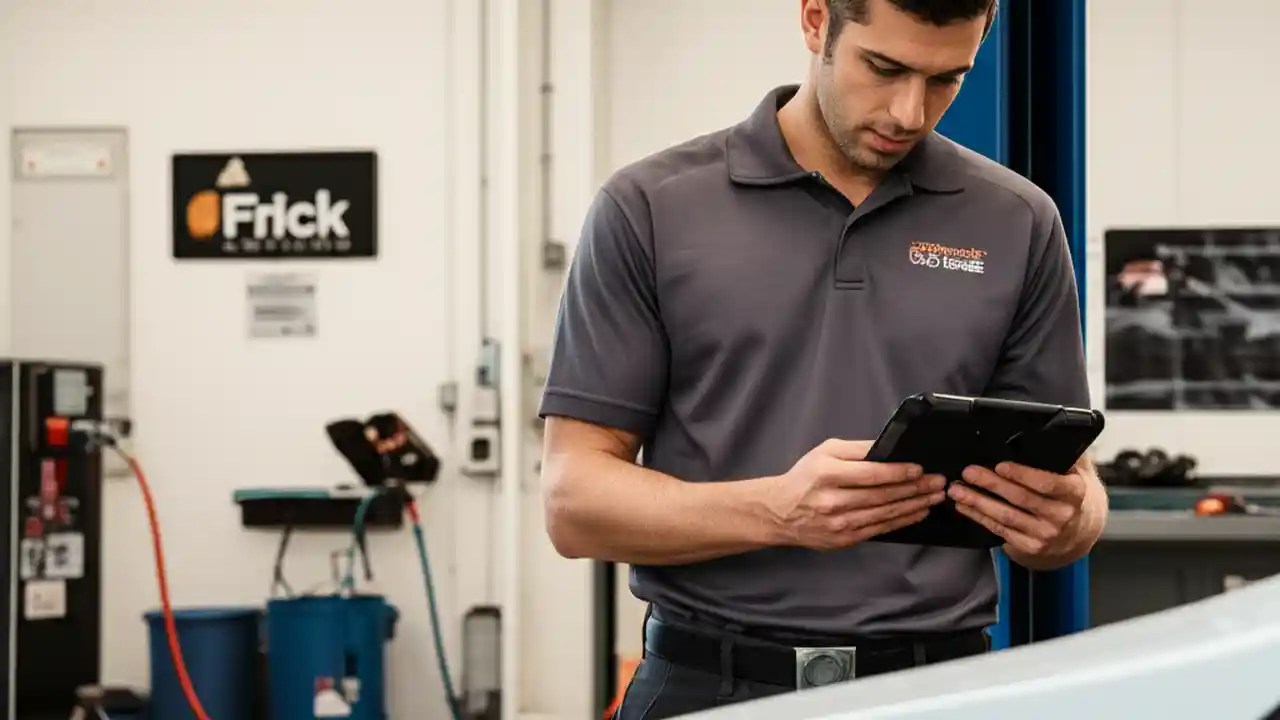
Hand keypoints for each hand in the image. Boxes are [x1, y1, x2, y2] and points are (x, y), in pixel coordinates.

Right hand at [768, 439, 946, 549]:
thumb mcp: (824, 452)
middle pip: (882, 496)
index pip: (870, 474)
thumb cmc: (804, 478)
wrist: (780, 513)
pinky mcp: (844, 539)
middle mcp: (833, 501)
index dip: (898, 472)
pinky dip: (901, 521)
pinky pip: (879, 529)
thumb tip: (888, 449)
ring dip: (914, 506)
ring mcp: (839, 524)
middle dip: (915, 489)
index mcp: (827, 474)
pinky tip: (917, 513)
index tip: (920, 469)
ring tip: (934, 497)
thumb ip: (856, 449)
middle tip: (938, 483)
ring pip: (884, 514)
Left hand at [947, 462, 1086, 558]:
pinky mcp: (1031, 547)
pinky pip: (1000, 530)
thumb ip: (1064, 452)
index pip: (1047, 483)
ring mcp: (1046, 534)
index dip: (1022, 475)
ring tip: (957, 490)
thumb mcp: (1077, 470)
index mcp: (1074, 492)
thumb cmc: (1069, 491)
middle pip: (1021, 499)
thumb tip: (1047, 431)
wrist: (1079, 530)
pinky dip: (979, 517)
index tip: (1000, 465)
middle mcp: (1062, 515)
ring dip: (978, 502)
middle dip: (990, 484)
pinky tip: (965, 507)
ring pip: (1006, 517)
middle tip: (968, 472)